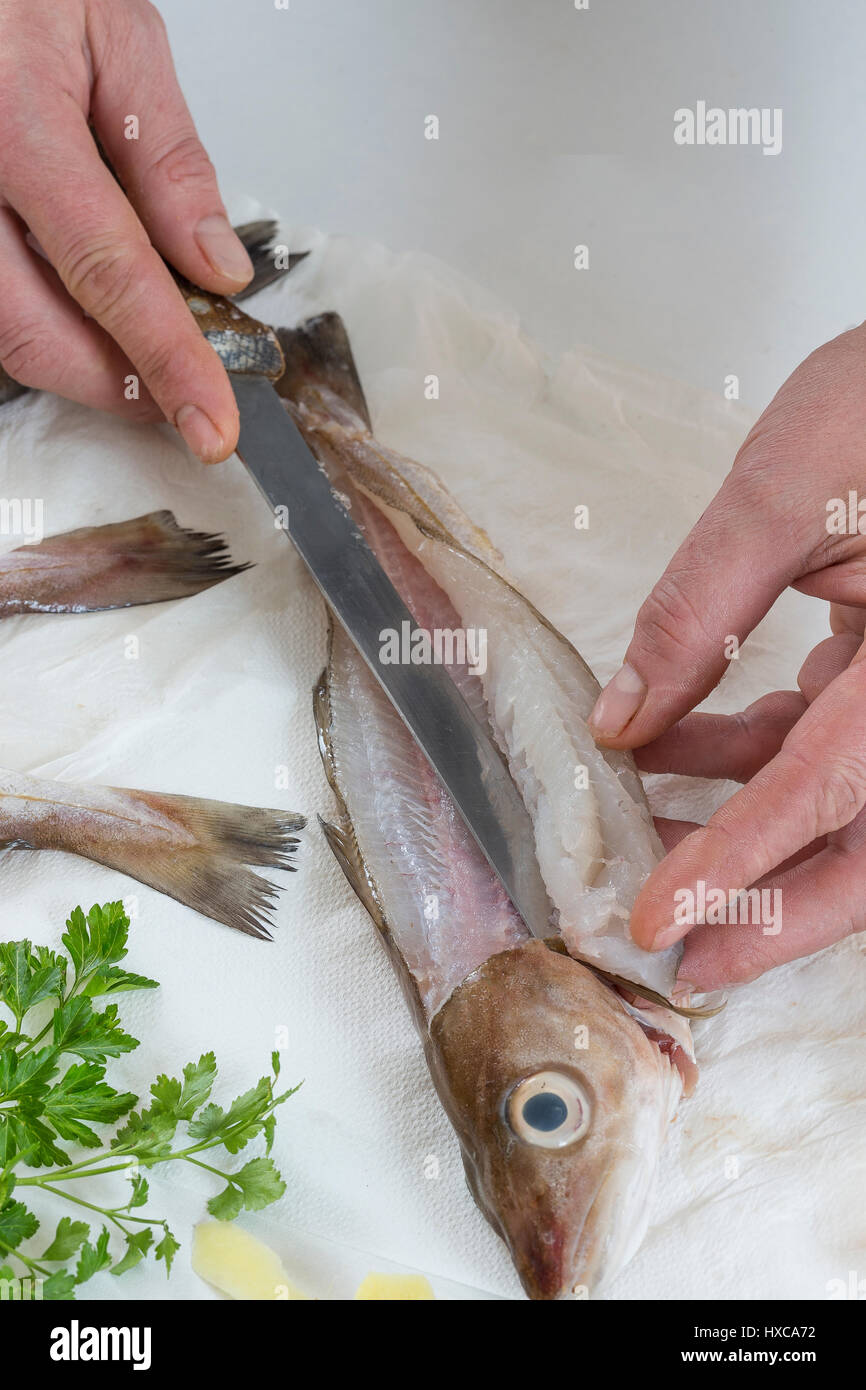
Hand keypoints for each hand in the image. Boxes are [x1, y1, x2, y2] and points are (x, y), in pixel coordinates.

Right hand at [0, 0, 252, 460]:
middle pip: (35, 333)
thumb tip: (216, 268)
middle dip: (120, 386)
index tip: (210, 419)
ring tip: (145, 356)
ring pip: (3, 337)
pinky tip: (89, 317)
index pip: (108, 271)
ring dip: (82, 367)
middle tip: (186, 396)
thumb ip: (167, 160)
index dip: (167, 359)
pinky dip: (46, 329)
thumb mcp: (115, 35)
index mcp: (13, 121)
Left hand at [586, 324, 865, 986]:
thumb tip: (621, 718)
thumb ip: (699, 606)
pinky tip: (671, 751)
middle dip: (775, 914)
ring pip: (845, 804)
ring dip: (744, 833)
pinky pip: (826, 744)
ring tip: (647, 844)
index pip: (825, 788)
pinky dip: (750, 760)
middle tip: (686, 959)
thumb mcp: (787, 488)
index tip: (662, 921)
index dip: (740, 866)